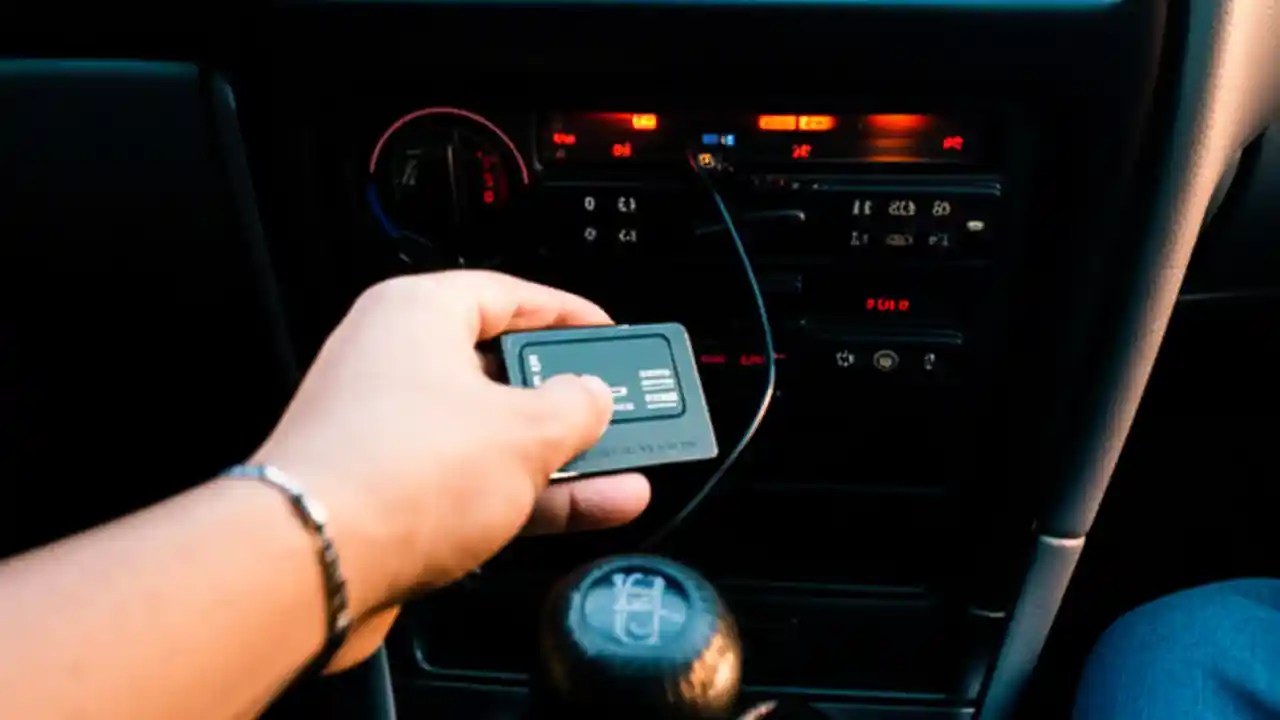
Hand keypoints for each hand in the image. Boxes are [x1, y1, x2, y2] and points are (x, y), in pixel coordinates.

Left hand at [249, 270, 650, 670]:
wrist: (315, 563)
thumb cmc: (399, 473)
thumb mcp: (525, 429)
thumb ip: (576, 406)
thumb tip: (591, 399)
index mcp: (416, 314)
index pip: (506, 294)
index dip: (566, 315)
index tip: (607, 336)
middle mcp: (393, 364)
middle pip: (502, 368)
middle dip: (568, 396)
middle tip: (618, 406)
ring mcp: (388, 432)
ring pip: (493, 434)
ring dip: (560, 454)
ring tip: (624, 463)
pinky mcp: (388, 494)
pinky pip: (474, 482)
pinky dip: (528, 493)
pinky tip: (586, 506)